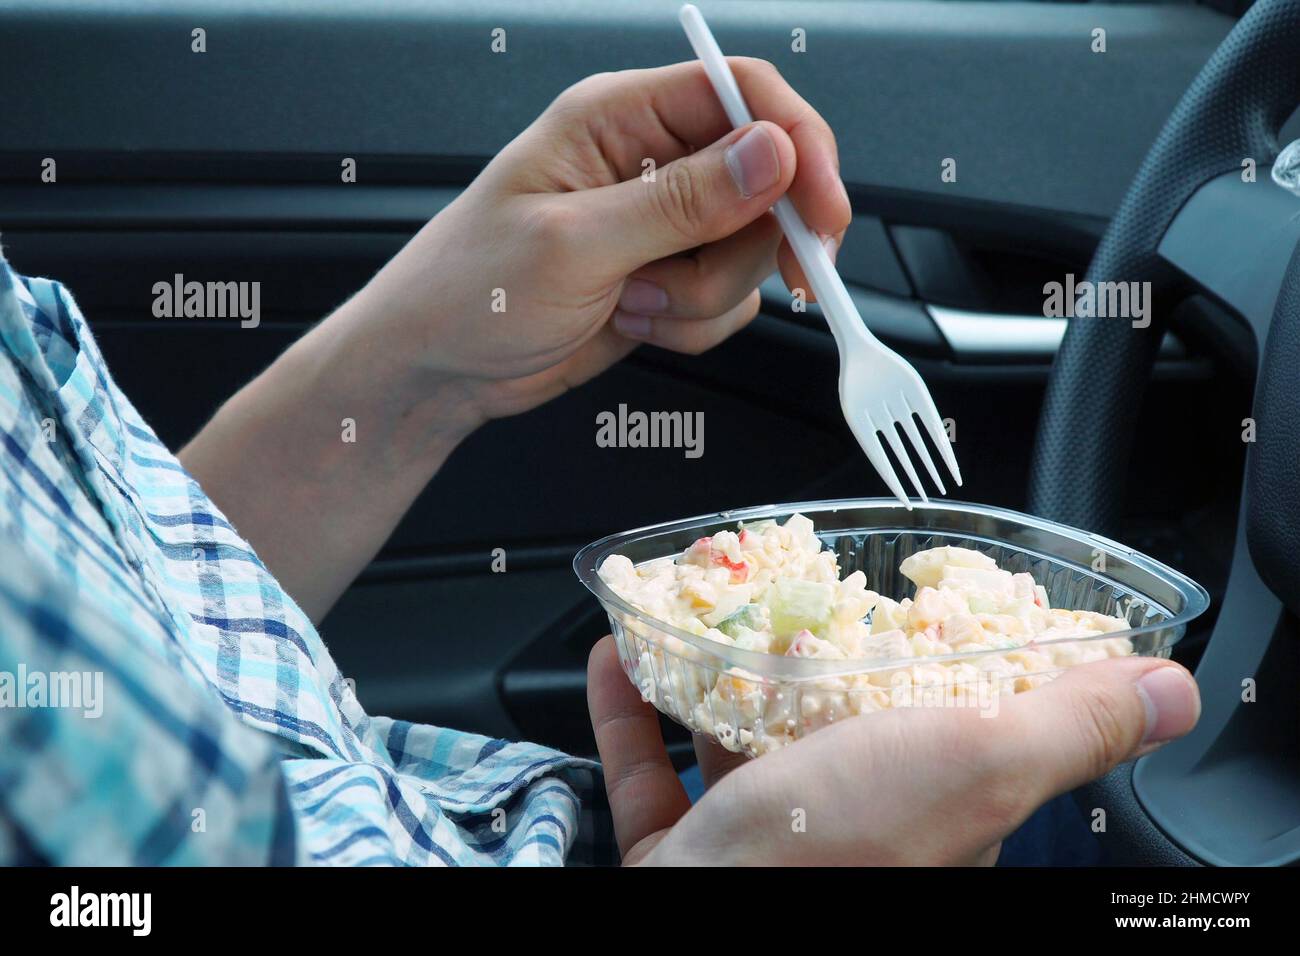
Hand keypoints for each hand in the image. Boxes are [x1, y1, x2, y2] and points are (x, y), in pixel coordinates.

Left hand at [347, 58, 850, 421]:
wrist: (435, 368)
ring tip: (631, 302)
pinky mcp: (668, 276)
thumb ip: (682, 201)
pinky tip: (633, 321)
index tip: (823, 211)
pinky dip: (694, 325)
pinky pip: (729, 299)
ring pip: (752, 251)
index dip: (800, 144)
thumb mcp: (574, 244)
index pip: (744, 93)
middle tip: (690, 280)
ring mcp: (662, 223)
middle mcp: (649, 160)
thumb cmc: (467, 290)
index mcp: (618, 117)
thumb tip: (773, 154)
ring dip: (704, 297)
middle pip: (767, 181)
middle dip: (743, 247)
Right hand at [586, 636, 1200, 864]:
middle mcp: (846, 825)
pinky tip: (616, 655)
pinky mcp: (680, 851)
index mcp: (926, 806)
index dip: (924, 658)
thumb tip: (1171, 690)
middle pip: (829, 725)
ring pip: (733, 742)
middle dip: (802, 656)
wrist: (705, 923)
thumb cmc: (837, 849)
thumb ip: (1068, 723)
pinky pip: (648, 769)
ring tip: (694, 610)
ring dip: (709, 673)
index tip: (894, 595)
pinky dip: (629, 711)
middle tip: (778, 593)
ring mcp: (755, 841)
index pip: (941, 724)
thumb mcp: (975, 765)